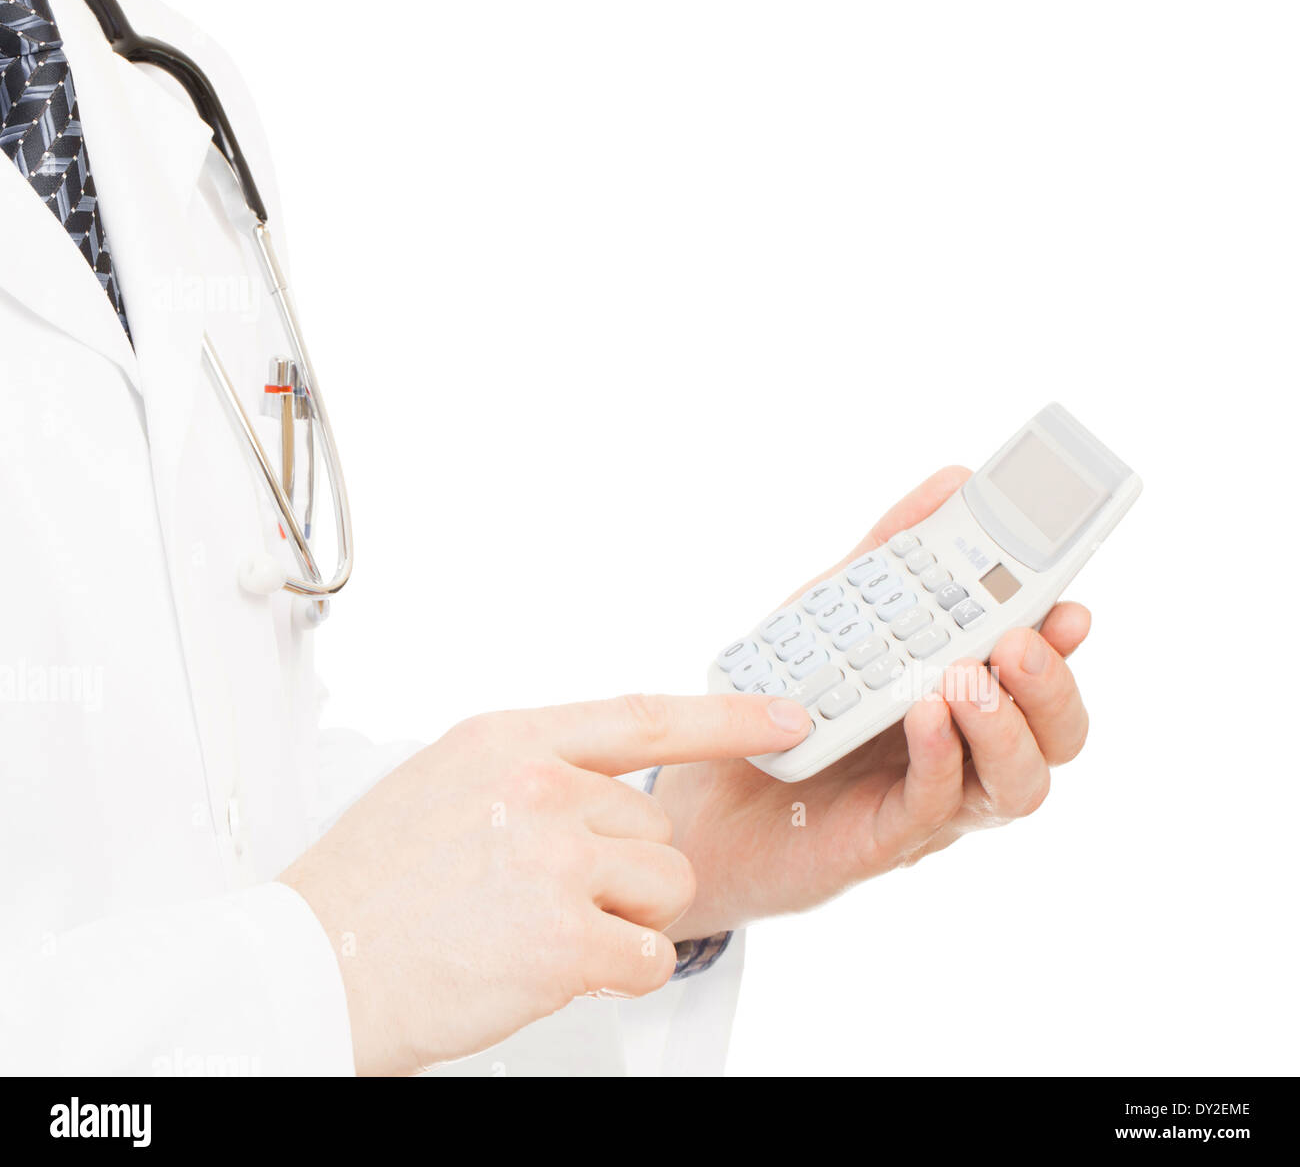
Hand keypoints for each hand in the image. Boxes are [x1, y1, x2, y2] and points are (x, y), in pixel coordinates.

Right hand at [280, 691, 809, 1074]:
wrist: (310, 967)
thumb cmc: (370, 884)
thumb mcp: (444, 781)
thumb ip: (531, 770)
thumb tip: (599, 788)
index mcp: (512, 739)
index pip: (646, 715)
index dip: (728, 717)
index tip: (785, 716)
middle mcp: (539, 786)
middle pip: (658, 824)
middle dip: (625, 869)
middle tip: (545, 895)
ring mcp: (554, 859)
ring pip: (666, 888)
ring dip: (625, 921)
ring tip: (541, 928)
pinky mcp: (564, 938)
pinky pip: (650, 955)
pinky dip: (618, 974)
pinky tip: (551, 967)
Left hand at [653, 466, 1093, 939]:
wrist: (706, 794)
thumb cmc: (785, 701)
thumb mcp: (834, 610)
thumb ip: (891, 552)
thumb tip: (954, 481)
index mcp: (965, 692)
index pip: (1042, 670)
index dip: (1066, 641)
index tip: (1071, 605)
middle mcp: (966, 750)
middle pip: (1055, 732)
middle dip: (1051, 684)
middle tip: (1020, 641)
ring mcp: (934, 799)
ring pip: (1018, 782)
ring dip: (1005, 727)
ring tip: (966, 679)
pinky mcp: (888, 837)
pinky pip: (935, 805)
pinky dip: (939, 757)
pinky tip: (924, 716)